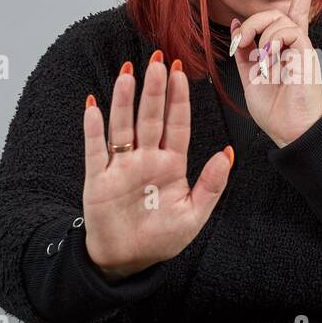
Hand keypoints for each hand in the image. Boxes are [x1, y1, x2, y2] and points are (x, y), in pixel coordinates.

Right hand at [81, 52, 234, 280]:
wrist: (128, 260)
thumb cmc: (161, 238)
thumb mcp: (193, 215)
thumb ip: (211, 185)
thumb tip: (228, 153)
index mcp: (171, 165)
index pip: (177, 125)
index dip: (178, 100)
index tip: (182, 73)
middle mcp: (146, 159)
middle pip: (150, 118)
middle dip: (154, 90)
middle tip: (158, 61)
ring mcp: (121, 167)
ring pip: (123, 127)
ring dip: (124, 101)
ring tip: (128, 74)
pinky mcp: (98, 179)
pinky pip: (95, 150)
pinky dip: (93, 129)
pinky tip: (93, 106)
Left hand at [229, 0, 321, 147]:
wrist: (290, 131)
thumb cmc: (275, 111)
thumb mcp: (250, 77)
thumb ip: (243, 51)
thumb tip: (236, 25)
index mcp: (285, 50)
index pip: (293, 16)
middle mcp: (296, 46)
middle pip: (278, 13)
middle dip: (255, 19)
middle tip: (241, 39)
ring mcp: (302, 49)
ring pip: (280, 19)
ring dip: (260, 32)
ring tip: (257, 58)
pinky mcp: (307, 54)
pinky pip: (290, 31)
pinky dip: (273, 42)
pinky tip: (269, 59)